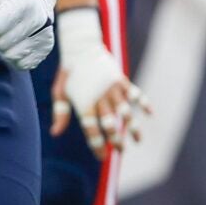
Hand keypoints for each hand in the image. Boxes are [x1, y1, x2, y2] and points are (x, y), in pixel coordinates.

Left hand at [0, 0, 57, 69]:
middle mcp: (39, 18)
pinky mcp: (46, 47)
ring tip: (9, 34)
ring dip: (4, 49)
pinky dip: (15, 57)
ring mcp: (45, 33)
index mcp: (24, 1)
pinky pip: (23, 64)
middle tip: (1, 25)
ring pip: (11, 56)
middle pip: (1, 43)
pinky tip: (17, 43)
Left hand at [50, 5, 150, 151]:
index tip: (102, 156)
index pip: (92, 130)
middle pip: (110, 124)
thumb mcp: (59, 94)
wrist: (80, 48)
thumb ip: (60, 114)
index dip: (97, 145)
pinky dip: (144, 103)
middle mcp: (99, 99)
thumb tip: (55, 134)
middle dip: (116, 140)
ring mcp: (112, 89)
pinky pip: (135, 94)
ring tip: (138, 141)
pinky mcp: (121, 80)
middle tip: (121, 151)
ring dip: (133, 128)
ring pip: (125, 112)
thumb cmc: (68, 73)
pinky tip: (150, 114)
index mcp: (84, 104)